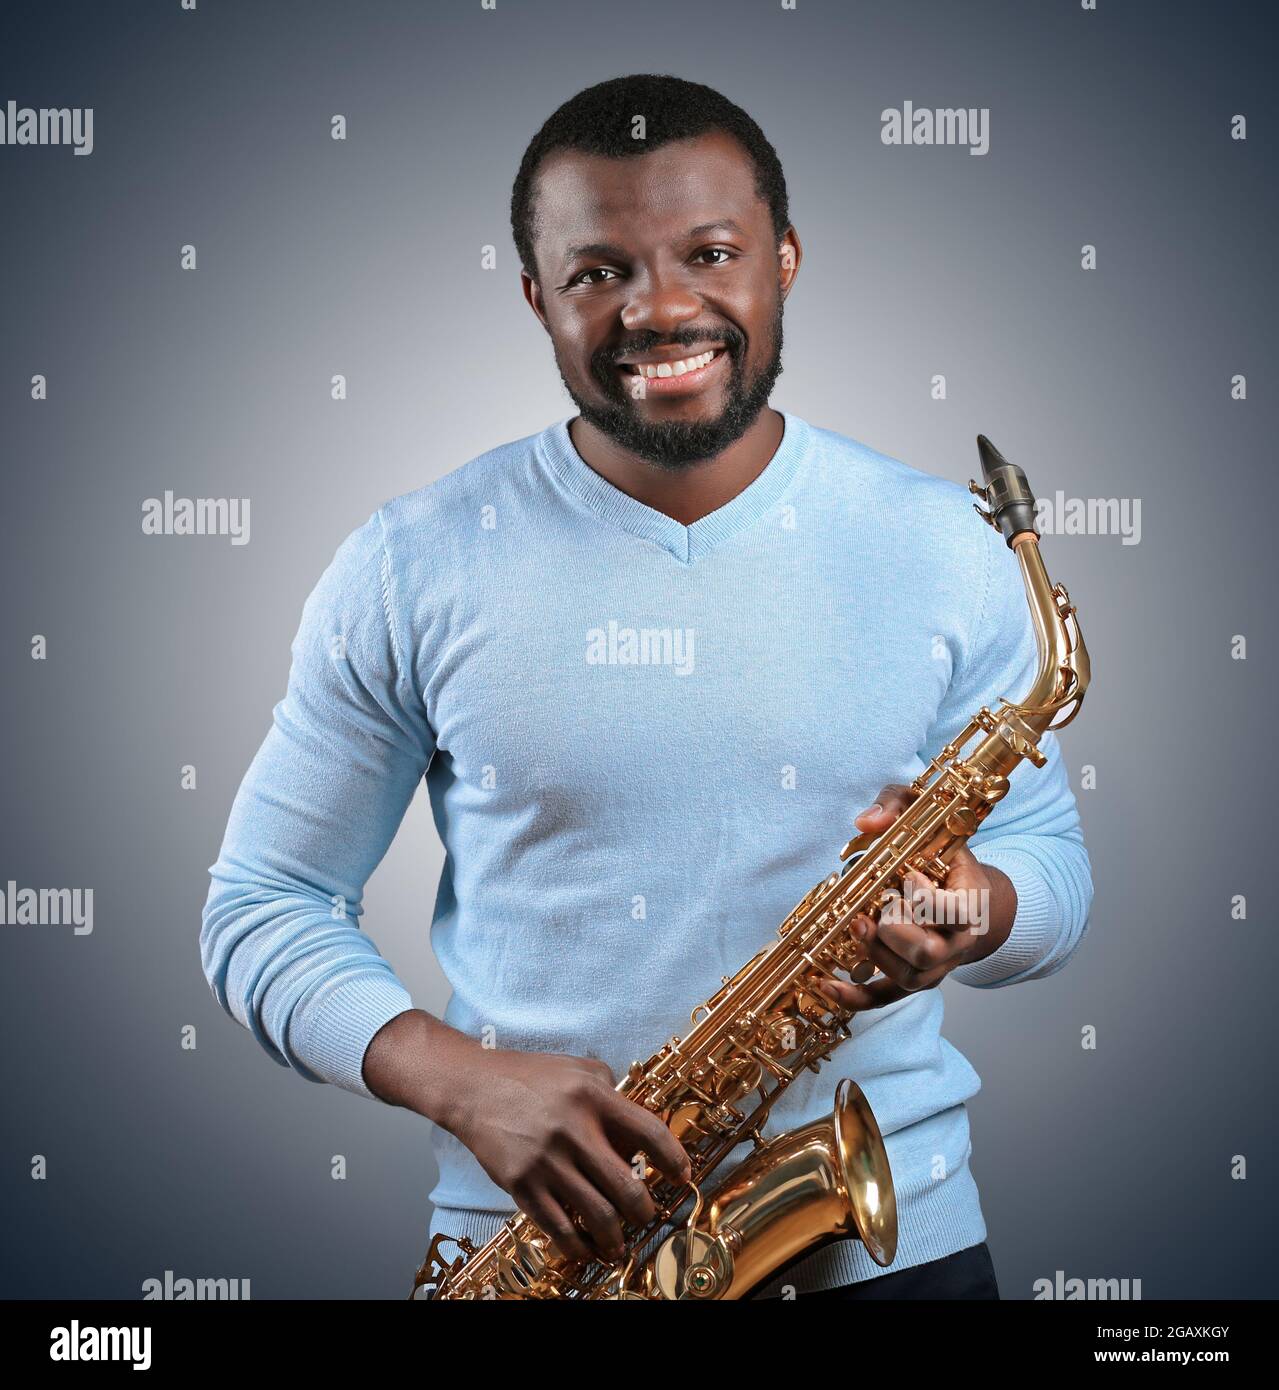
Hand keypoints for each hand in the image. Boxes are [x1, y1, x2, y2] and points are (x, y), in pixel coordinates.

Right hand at [445, 1047, 691, 1264]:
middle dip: (645, 1211)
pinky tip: (586, 1249)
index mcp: (593, 1096)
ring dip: (616, 1237)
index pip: (649, 1132)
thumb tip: (638, 1134)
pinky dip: (578, 1246)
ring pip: (597, 1215)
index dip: (674, 1158)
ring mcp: (547, 1160)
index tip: (682, 1175)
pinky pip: (559, 1227)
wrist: (473, 1087)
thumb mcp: (578, 1069)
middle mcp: (573, 1129)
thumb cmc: (531, 1076)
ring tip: (620, 1243)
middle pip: (627, 1186)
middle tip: (647, 1216)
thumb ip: (612, 1093)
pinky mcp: (522, 1184)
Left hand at [819, 783, 1016, 1011]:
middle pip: (929, 952)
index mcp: (969, 901)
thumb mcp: (922, 816)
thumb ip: (896, 806)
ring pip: (907, 977)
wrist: (961, 894)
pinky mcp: (910, 978)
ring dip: (875, 954)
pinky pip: (884, 998)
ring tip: (854, 925)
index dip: (932, 901)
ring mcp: (935, 966)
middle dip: (896, 932)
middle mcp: (956, 941)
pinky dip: (855, 997)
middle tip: (876, 909)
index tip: (910, 877)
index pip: (959, 913)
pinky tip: (826, 985)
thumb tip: (866, 823)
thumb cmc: (938, 851)